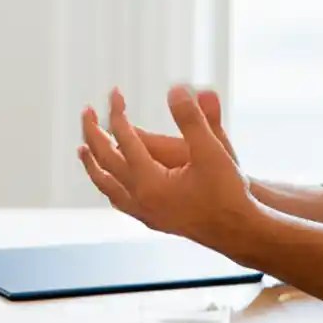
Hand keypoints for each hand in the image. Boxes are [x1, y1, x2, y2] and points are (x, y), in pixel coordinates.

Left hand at [79, 87, 255, 250]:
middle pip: (105, 161)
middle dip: (94, 134)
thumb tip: (176, 89)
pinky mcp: (153, 221)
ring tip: (83, 149)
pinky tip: (112, 183)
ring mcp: (144, 213)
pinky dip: (109, 185)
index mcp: (150, 181)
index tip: (115, 92)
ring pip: (107, 185)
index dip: (117, 112)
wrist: (239, 232)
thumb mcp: (213, 151)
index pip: (124, 139)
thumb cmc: (228, 192)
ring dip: (93, 164)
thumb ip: (193, 120)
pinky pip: (120, 200)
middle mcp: (139, 198)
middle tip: (87, 111)